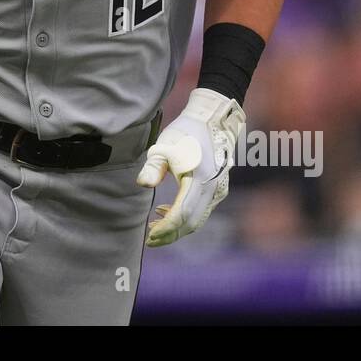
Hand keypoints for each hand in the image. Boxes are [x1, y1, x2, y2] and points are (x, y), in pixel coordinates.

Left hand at [136, 87, 245, 245]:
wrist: (213, 120)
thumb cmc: (186, 132)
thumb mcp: (165, 146)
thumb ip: (154, 166)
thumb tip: (142, 184)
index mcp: (200, 179)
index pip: (182, 214)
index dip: (165, 228)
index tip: (149, 236)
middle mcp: (213, 189)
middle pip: (191, 222)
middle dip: (170, 234)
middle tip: (149, 240)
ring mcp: (218, 191)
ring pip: (197, 219)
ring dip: (176, 227)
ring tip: (153, 227)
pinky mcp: (218, 189)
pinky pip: (201, 210)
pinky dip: (184, 217)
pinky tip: (164, 212)